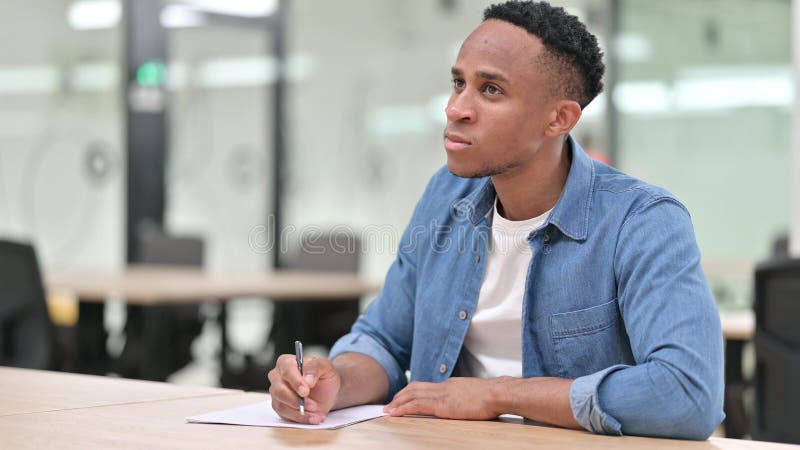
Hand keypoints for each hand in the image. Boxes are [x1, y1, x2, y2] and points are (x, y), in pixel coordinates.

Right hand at [268, 354, 340, 424]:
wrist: (327, 391)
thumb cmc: (323, 376)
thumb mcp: (325, 367)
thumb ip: (315, 368)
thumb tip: (307, 379)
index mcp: (286, 362)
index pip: (287, 370)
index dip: (296, 381)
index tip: (305, 391)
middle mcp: (277, 377)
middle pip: (279, 390)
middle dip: (296, 400)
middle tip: (313, 405)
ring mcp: (277, 393)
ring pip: (281, 404)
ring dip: (300, 411)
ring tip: (316, 413)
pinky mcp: (279, 407)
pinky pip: (285, 415)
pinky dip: (300, 418)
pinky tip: (312, 417)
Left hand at [383, 377, 504, 419]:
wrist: (497, 393)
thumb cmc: (493, 397)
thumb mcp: (475, 394)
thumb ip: (466, 397)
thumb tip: (465, 402)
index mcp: (451, 385)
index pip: (426, 386)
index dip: (412, 391)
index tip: (404, 397)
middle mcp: (443, 386)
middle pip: (415, 387)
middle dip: (400, 395)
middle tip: (390, 404)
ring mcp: (441, 394)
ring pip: (412, 395)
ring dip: (397, 402)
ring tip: (388, 410)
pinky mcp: (441, 405)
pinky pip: (416, 405)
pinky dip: (403, 408)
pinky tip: (395, 414)